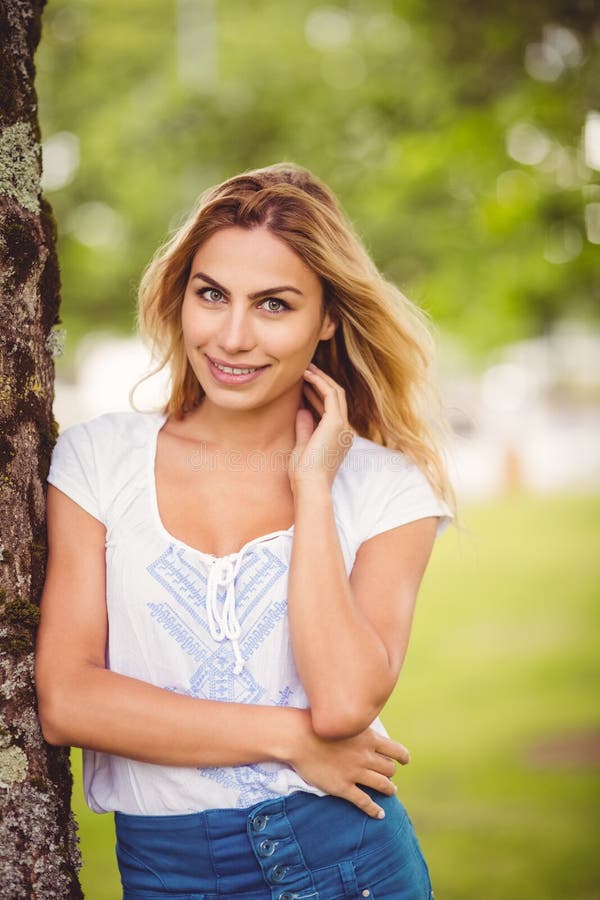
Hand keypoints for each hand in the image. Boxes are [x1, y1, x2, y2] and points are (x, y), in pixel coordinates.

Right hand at [286, 710, 409, 818]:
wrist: (298, 737)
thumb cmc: (317, 724)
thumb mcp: (345, 719)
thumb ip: (357, 726)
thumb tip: (364, 727)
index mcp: (368, 738)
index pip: (396, 750)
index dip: (403, 756)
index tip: (405, 760)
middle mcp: (366, 756)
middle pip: (389, 769)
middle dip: (391, 773)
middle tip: (389, 775)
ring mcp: (355, 773)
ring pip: (382, 785)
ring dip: (389, 789)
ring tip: (390, 791)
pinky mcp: (343, 787)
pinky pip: (364, 802)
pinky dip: (374, 810)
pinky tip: (379, 815)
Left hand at [290, 363, 353, 491]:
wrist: (310, 484)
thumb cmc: (303, 473)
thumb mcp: (303, 446)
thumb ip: (305, 427)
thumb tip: (303, 410)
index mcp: (339, 437)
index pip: (331, 409)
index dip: (318, 394)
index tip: (304, 384)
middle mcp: (345, 430)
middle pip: (337, 397)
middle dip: (322, 381)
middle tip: (306, 369)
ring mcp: (343, 426)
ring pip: (336, 393)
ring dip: (321, 378)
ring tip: (305, 368)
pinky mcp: (336, 423)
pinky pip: (330, 395)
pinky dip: (319, 383)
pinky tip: (306, 375)